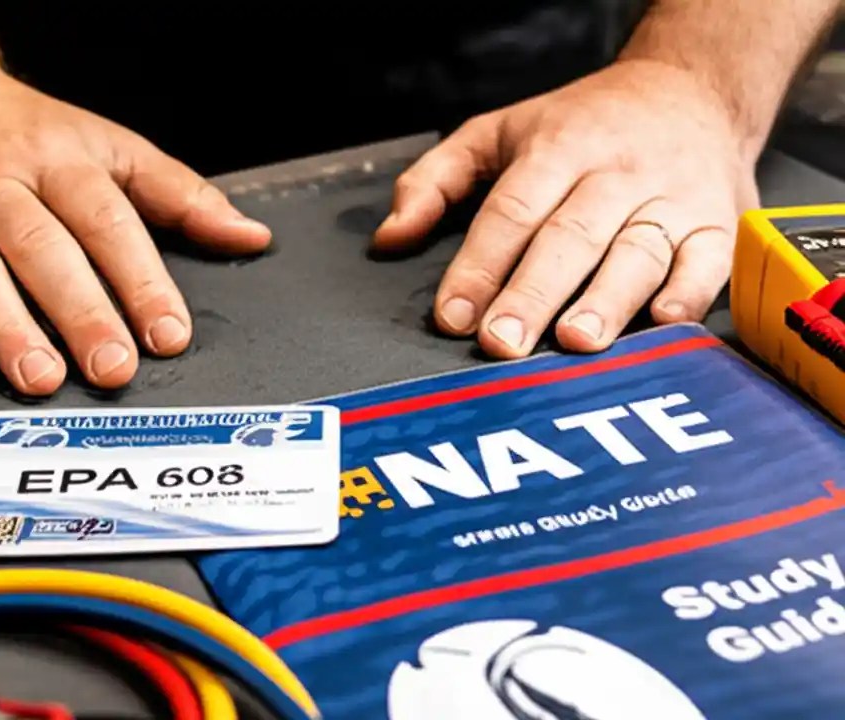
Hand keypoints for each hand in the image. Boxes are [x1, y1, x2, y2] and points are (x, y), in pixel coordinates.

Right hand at [0, 70, 271, 393]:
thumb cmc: (26, 137)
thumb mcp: (109, 149)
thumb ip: (180, 197)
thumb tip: (249, 236)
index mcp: (58, 158)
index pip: (106, 221)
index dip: (140, 280)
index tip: (168, 333)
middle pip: (43, 250)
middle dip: (81, 313)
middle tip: (112, 369)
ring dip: (6, 327)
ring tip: (41, 377)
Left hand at [375, 59, 760, 357]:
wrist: (692, 89)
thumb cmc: (583, 125)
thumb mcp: (497, 132)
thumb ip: (435, 181)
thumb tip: (389, 238)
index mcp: (557, 149)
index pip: (511, 211)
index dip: (479, 266)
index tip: (453, 315)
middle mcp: (616, 172)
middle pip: (569, 237)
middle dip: (532, 294)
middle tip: (502, 342)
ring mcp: (672, 197)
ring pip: (638, 251)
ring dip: (607, 300)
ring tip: (575, 341)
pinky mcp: (718, 221)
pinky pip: (709, 260)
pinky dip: (689, 292)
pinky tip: (664, 322)